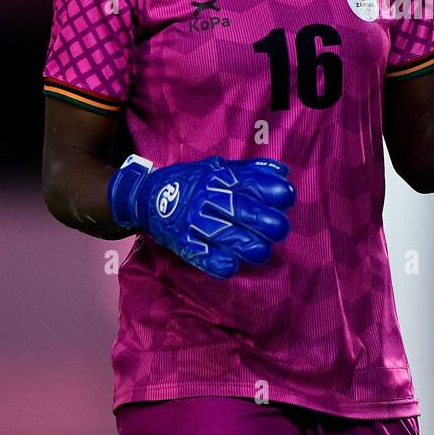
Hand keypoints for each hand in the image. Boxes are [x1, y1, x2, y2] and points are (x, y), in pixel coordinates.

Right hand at [108, 155, 294, 278]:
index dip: (270, 190)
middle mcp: (207, 197)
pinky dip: (218, 263)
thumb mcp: (219, 168)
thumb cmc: (193, 182)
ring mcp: (193, 220)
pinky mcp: (182, 241)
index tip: (286, 196)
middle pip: (240, 209)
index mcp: (219, 177)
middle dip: (265, 221)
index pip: (248, 182)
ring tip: (261, 252)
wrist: (147, 195)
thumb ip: (251, 172)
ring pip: (224, 234)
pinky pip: (201, 254)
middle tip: (280, 229)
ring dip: (247, 245)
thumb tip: (283, 175)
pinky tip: (231, 266)